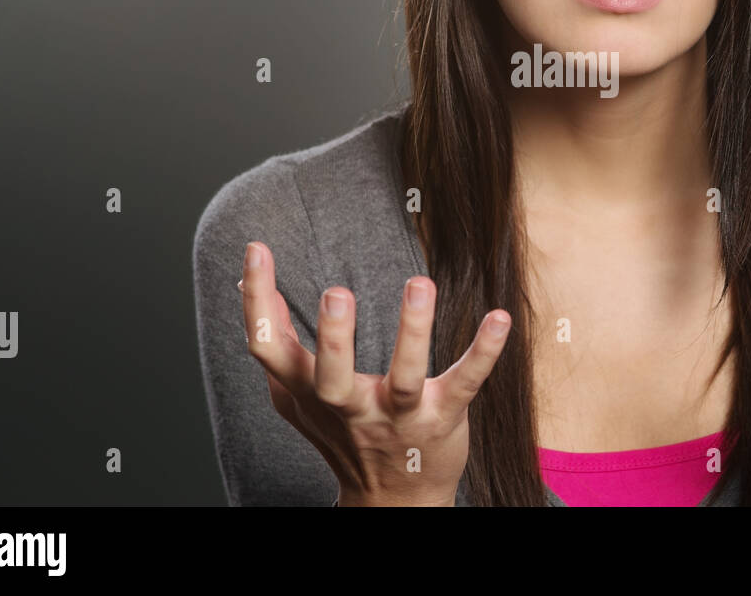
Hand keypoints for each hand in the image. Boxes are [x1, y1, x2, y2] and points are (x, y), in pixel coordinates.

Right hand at [238, 241, 511, 505]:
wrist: (392, 500)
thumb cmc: (344, 435)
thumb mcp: (299, 398)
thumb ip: (277, 347)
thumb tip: (252, 287)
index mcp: (310, 394)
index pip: (270, 350)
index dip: (258, 303)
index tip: (256, 250)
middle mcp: (350, 408)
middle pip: (331, 379)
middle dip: (334, 340)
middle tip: (336, 293)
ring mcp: (399, 416)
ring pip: (404, 379)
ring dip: (413, 332)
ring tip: (420, 284)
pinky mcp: (442, 418)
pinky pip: (465, 384)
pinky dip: (484, 352)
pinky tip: (499, 318)